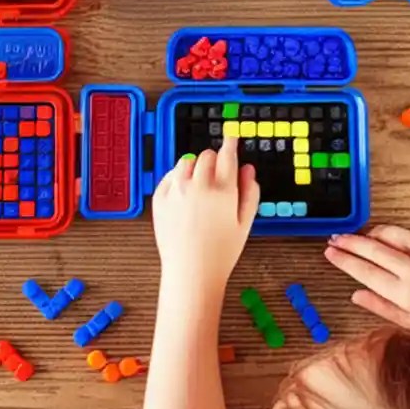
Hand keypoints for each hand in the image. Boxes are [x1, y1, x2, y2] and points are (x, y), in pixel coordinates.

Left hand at [153, 137, 260, 291]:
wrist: (190, 272)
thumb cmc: (221, 252)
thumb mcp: (245, 223)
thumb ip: (249, 192)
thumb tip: (248, 169)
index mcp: (223, 190)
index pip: (227, 154)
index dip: (230, 142)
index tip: (230, 136)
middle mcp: (198, 185)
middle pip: (206, 156)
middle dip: (213, 161)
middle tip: (217, 176)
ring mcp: (176, 191)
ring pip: (185, 162)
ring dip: (194, 167)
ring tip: (199, 185)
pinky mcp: (159, 199)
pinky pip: (169, 176)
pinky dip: (177, 179)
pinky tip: (184, 194)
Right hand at [325, 225, 409, 335]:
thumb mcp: (409, 322)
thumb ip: (380, 307)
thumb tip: (356, 295)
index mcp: (403, 294)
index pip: (365, 272)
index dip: (344, 261)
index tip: (331, 254)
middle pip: (372, 252)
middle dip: (349, 244)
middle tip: (333, 240)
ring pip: (387, 238)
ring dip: (366, 235)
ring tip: (352, 236)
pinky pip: (405, 235)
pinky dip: (388, 232)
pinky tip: (378, 234)